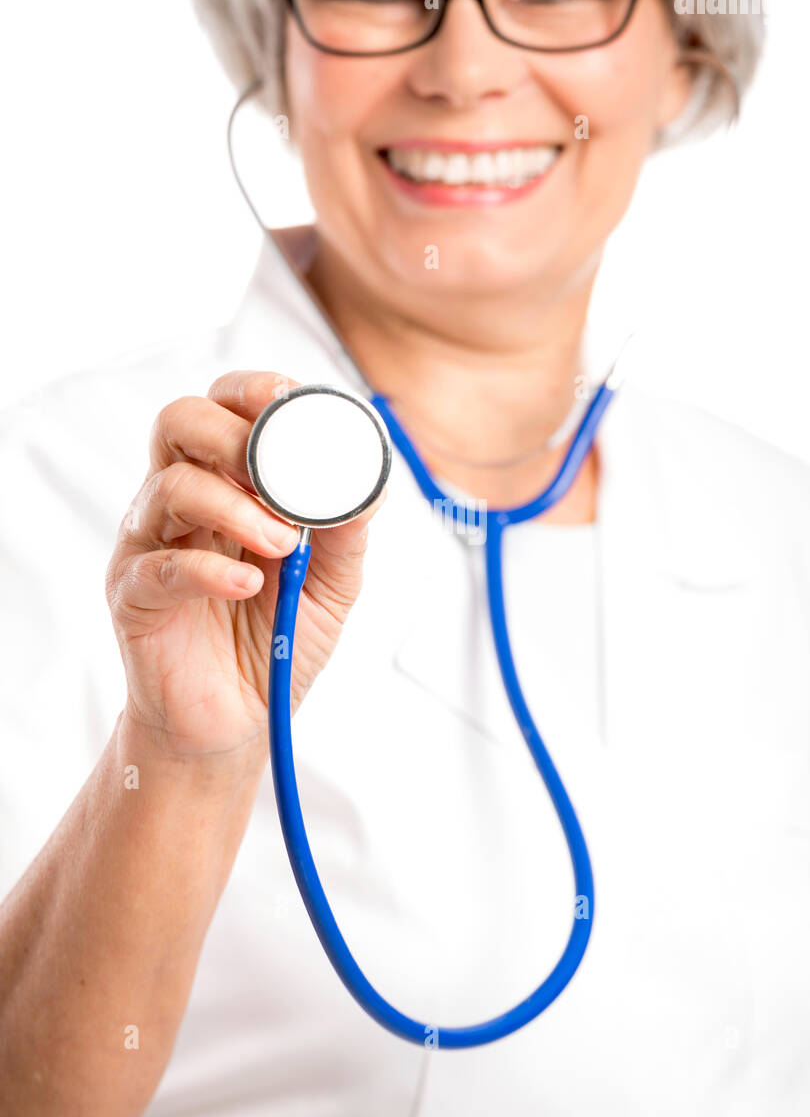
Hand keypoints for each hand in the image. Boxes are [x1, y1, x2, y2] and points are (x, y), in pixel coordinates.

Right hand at [106, 371, 384, 759]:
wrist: (235, 724)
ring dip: (232, 505)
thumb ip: (345, 533)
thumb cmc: (274, 642)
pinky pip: (161, 566)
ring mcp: (150, 546)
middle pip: (178, 422)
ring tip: (279, 542)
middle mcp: (180, 503)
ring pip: (168, 487)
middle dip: (230, 431)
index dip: (253, 392)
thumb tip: (368, 482)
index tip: (293, 401)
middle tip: (276, 468)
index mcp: (225, 484)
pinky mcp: (135, 596)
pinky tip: (248, 585)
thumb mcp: (330, 584)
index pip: (223, 408)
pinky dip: (210, 569)